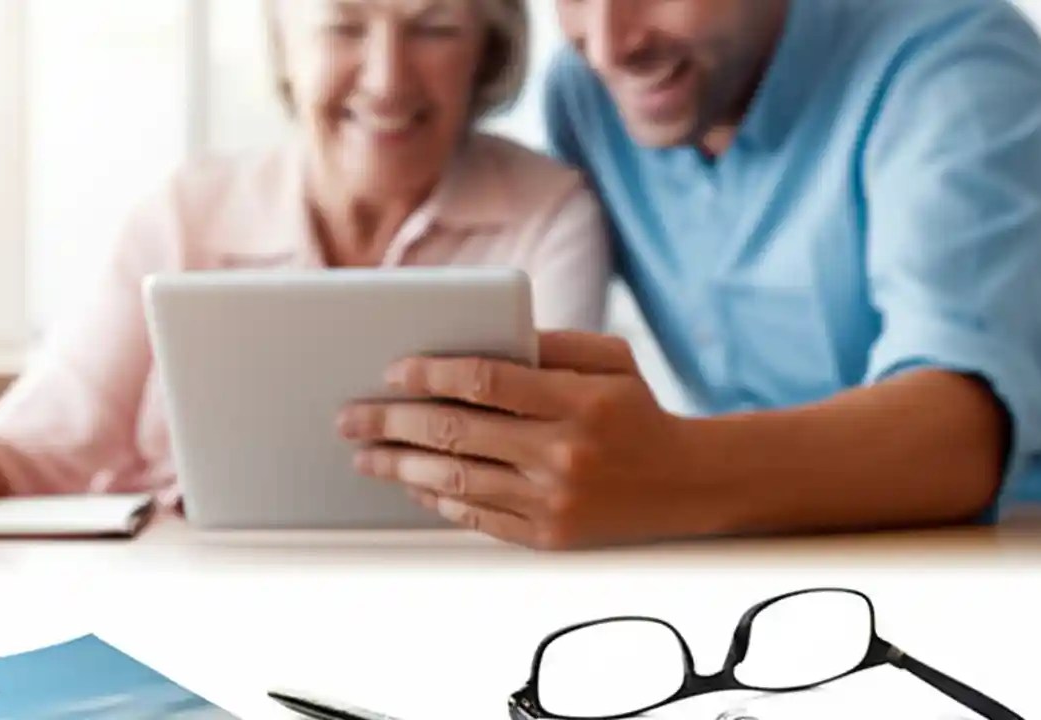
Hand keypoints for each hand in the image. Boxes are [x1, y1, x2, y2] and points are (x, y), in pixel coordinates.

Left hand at [337, 332, 715, 549]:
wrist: (688, 484)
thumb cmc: (638, 411)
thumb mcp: (609, 360)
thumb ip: (548, 344)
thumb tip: (478, 338)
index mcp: (577, 401)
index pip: (485, 381)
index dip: (430, 374)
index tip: (393, 371)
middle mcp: (562, 453)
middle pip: (456, 432)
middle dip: (392, 422)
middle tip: (352, 417)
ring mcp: (554, 501)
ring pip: (456, 480)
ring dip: (400, 467)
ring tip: (365, 456)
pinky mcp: (549, 538)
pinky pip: (478, 518)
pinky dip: (438, 500)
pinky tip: (412, 485)